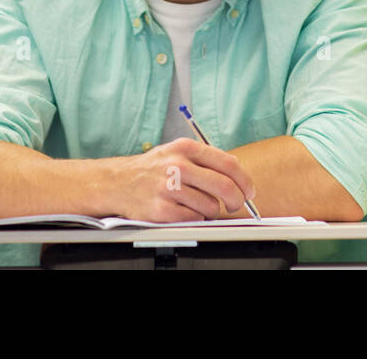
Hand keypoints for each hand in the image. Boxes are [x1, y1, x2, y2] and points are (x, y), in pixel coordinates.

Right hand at [106, 137, 254, 221]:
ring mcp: (169, 188)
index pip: (228, 164)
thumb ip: (205, 159)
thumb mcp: (176, 152)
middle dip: (237, 200)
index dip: (245, 180)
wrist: (117, 183)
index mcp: (185, 148)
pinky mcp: (162, 210)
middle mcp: (177, 165)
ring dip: (211, 210)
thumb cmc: (152, 169)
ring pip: (211, 206)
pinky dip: (194, 218)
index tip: (249, 190)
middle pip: (225, 186)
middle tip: (236, 205)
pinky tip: (183, 210)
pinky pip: (194, 218)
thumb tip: (237, 172)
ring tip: (197, 205)